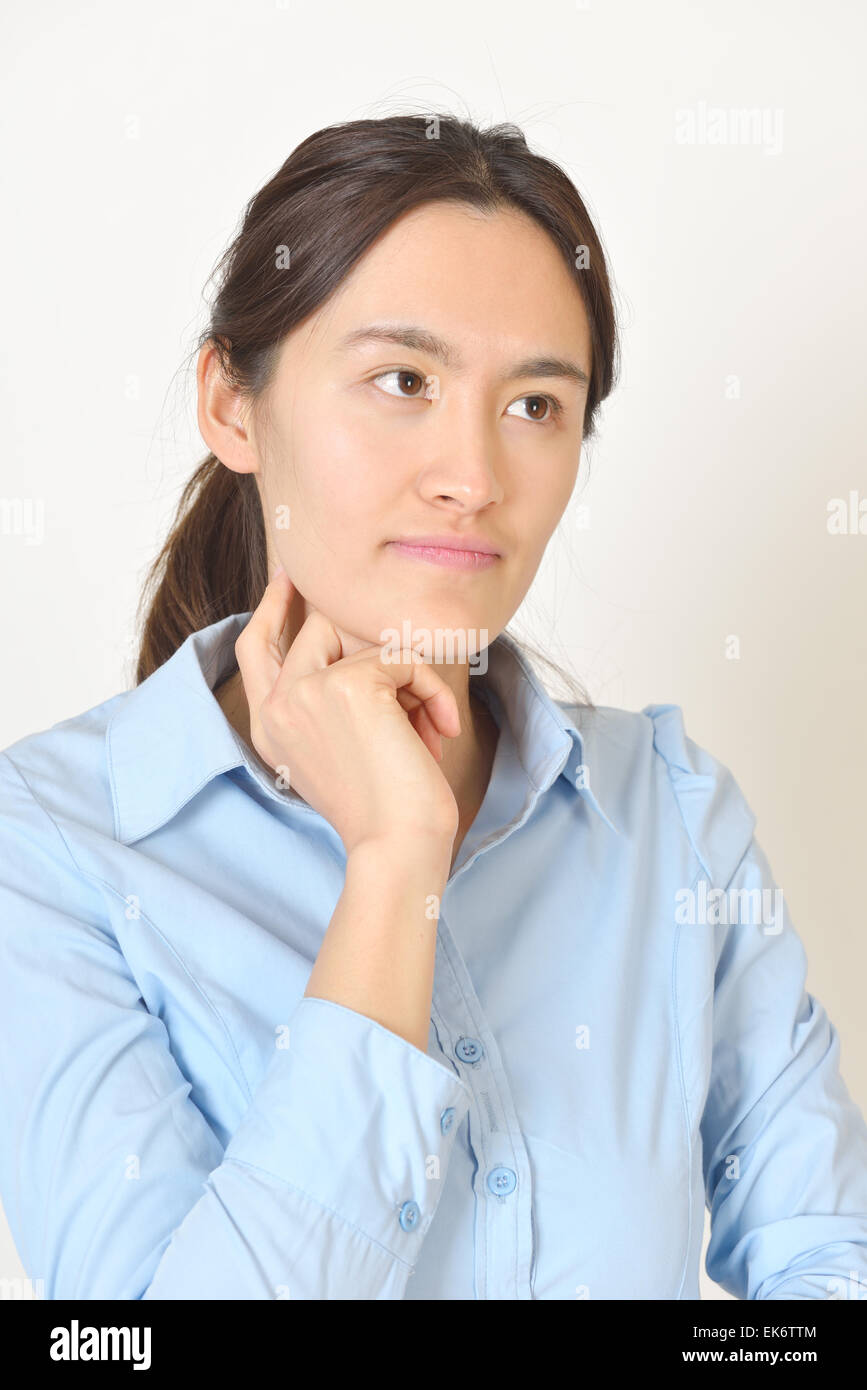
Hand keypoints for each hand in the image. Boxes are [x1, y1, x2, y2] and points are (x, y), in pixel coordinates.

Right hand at [233, 569, 461, 855]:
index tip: (289, 578)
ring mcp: (308, 690)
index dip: (271, 607)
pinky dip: (432, 691)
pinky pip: (404, 659)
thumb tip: (359, 643)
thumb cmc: (384, 809)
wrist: (399, 846)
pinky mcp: (350, 684)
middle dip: (369, 645)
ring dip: (411, 682)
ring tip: (427, 729)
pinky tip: (439, 731)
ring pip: (368, 643)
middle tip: (408, 656)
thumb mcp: (340, 749)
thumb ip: (330, 698)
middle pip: (314, 627)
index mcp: (266, 726)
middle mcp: (277, 705)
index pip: (253, 647)